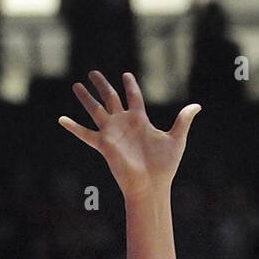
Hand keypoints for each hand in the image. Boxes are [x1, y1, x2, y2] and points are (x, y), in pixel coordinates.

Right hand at [58, 71, 200, 200]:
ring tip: (76, 86)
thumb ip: (183, 121)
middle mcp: (124, 124)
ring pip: (96, 110)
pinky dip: (73, 127)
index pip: (134, 97)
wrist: (152, 185)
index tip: (126, 75)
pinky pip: (86, 134)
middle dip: (102, 85)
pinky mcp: (104, 144)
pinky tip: (61, 119)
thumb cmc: (165, 166)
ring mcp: (112, 133)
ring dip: (86, 98)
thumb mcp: (176, 139)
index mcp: (140, 120)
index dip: (130, 86)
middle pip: (111, 98)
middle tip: (93, 73)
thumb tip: (197, 105)